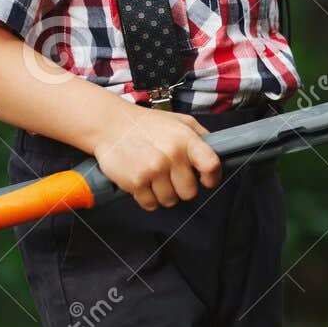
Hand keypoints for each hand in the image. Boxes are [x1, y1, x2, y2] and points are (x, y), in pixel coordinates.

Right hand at [93, 107, 221, 210]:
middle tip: (171, 176)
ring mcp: (153, 170)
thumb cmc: (146, 124)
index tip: (206, 180)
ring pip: (170, 201)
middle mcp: (171, 155)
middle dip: (182, 187)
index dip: (212, 178)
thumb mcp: (179, 121)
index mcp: (185, 139)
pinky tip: (143, 182)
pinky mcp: (135, 182)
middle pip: (190, 192)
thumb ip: (200, 136)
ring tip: (155, 177)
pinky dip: (147, 198)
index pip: (211, 165)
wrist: (110, 124)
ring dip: (164, 193)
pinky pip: (150, 204)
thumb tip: (217, 154)